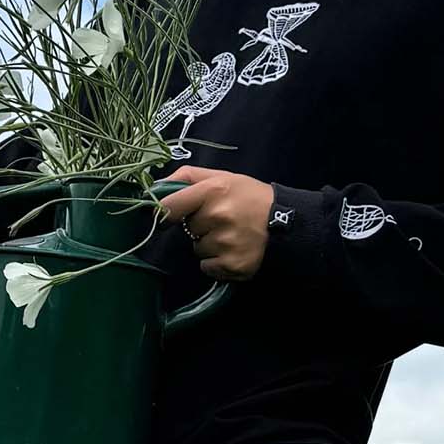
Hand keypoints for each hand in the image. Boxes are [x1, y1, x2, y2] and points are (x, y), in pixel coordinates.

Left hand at [154, 166, 273, 279]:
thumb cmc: (250, 197)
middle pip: (187, 228)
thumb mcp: (223, 177)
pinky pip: (207, 267)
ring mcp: (225, 242)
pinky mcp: (232, 264)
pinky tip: (235, 250)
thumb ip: (188, 177)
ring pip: (197, 248)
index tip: (168, 216)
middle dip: (200, 226)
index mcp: (213, 190)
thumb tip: (154, 188)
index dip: (164, 213)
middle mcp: (218, 216)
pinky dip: (218, 262)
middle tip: (223, 220)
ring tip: (233, 235)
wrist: (288, 223)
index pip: (169, 206)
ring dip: (210, 245)